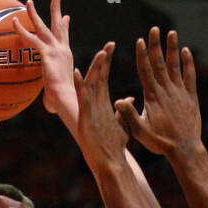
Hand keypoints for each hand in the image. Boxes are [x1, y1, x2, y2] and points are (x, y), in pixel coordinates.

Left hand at [13, 0, 74, 119]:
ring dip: (34, 14)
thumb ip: (52, 96)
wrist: (65, 99)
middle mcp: (62, 50)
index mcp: (66, 57)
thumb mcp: (58, 95)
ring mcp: (55, 50)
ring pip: (43, 27)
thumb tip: (49, 106)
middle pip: (58, 26)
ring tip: (28, 2)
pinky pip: (31, 39)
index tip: (66, 17)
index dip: (65, 26)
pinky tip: (14, 21)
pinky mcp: (47, 53)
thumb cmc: (63, 102)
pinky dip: (21, 30)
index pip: (65, 38)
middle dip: (57, 10)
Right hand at [73, 44, 127, 174]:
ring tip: (101, 54)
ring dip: (95, 69)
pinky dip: (80, 86)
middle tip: (109, 44)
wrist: (108, 164)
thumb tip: (130, 98)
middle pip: (98, 77)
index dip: (106, 62)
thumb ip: (124, 110)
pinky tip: (77, 73)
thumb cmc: (114, 147)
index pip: (104, 78)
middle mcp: (95, 104)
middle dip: (103, 60)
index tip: (111, 46)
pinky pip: (82, 99)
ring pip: (91, 85)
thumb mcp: (122, 125)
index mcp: (103, 104)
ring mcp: (90, 110)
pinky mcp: (86, 118)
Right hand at [114, 28, 200, 158]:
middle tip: (154, 29)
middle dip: (156, 45)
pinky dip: (188, 63)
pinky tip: (186, 51)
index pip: (146, 71)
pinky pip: (190, 76)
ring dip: (173, 48)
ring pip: (175, 66)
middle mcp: (167, 90)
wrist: (184, 149)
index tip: (140, 40)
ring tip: (172, 32)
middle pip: (160, 63)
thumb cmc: (160, 142)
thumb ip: (129, 115)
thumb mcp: (141, 131)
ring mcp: (180, 92)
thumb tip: (117, 101)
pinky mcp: (191, 97)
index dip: (143, 55)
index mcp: (153, 97)